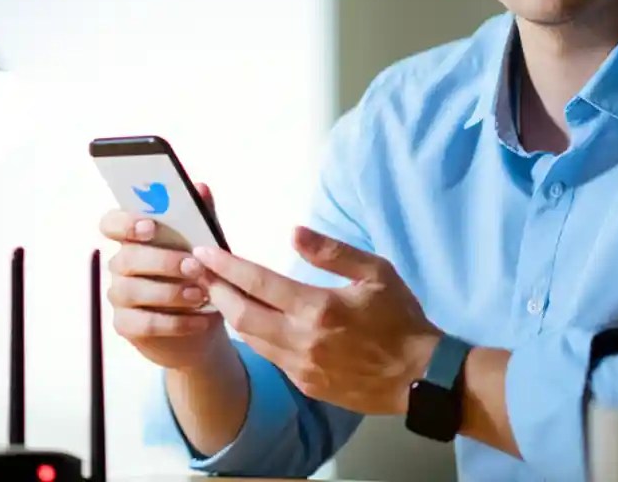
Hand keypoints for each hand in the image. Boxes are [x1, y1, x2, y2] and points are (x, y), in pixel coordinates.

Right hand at [101, 183, 228, 370]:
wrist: (203, 324)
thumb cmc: (200, 276)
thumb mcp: (207, 246)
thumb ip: (202, 217)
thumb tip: (201, 187)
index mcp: (135, 239)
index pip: (111, 223)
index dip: (124, 223)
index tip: (150, 227)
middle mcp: (121, 265)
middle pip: (126, 258)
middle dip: (162, 261)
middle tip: (194, 267)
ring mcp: (120, 296)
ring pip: (131, 290)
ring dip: (169, 292)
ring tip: (201, 295)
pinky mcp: (126, 325)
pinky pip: (142, 323)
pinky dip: (175, 322)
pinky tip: (200, 320)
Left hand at [193, 228, 441, 415]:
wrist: (420, 376)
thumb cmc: (401, 319)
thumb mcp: (376, 273)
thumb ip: (332, 252)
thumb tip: (293, 233)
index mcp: (318, 308)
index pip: (258, 282)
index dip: (225, 265)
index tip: (204, 252)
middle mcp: (302, 340)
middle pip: (240, 314)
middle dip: (214, 290)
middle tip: (197, 272)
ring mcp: (300, 367)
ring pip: (249, 338)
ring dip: (230, 314)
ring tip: (217, 293)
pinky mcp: (305, 384)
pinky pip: (269, 356)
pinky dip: (254, 335)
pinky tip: (251, 320)